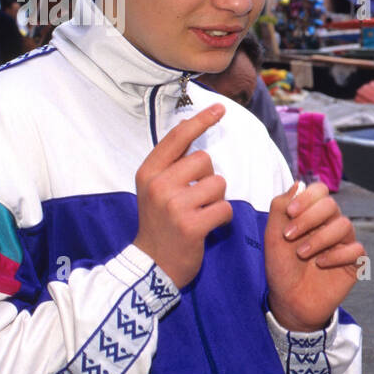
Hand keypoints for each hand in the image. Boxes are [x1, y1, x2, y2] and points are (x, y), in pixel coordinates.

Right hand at [132, 104, 232, 287]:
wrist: (152, 265)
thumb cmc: (160, 223)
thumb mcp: (154, 189)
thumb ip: (170, 163)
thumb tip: (190, 126)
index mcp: (148, 172)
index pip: (178, 137)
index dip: (201, 120)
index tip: (220, 108)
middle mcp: (158, 185)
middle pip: (205, 160)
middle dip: (209, 177)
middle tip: (196, 198)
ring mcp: (174, 205)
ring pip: (218, 183)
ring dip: (217, 198)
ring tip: (201, 213)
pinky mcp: (192, 225)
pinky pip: (225, 207)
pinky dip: (223, 217)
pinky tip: (208, 227)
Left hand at [265, 180, 363, 332]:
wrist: (289, 301)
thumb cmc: (282, 268)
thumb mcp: (273, 237)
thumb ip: (280, 208)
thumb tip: (298, 183)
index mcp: (312, 215)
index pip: (320, 191)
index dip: (307, 197)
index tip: (290, 212)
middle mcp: (330, 225)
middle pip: (331, 205)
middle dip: (309, 218)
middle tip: (290, 235)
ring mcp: (343, 243)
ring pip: (344, 225)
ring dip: (320, 238)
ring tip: (301, 254)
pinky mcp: (354, 262)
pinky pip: (356, 249)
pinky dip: (336, 255)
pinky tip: (320, 264)